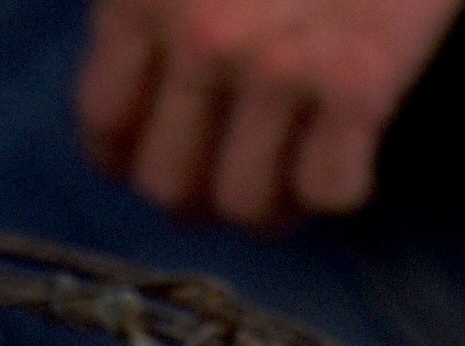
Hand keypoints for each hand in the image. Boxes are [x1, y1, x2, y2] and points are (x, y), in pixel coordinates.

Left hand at [75, 0, 464, 226]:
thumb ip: (154, 2)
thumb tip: (144, 83)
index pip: (105, 124)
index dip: (127, 158)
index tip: (151, 159)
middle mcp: (201, 37)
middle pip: (168, 184)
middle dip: (197, 196)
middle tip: (227, 177)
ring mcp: (279, 66)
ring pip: (246, 204)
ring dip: (268, 206)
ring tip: (287, 178)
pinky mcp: (359, 83)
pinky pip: (328, 190)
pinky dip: (336, 187)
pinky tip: (345, 154)